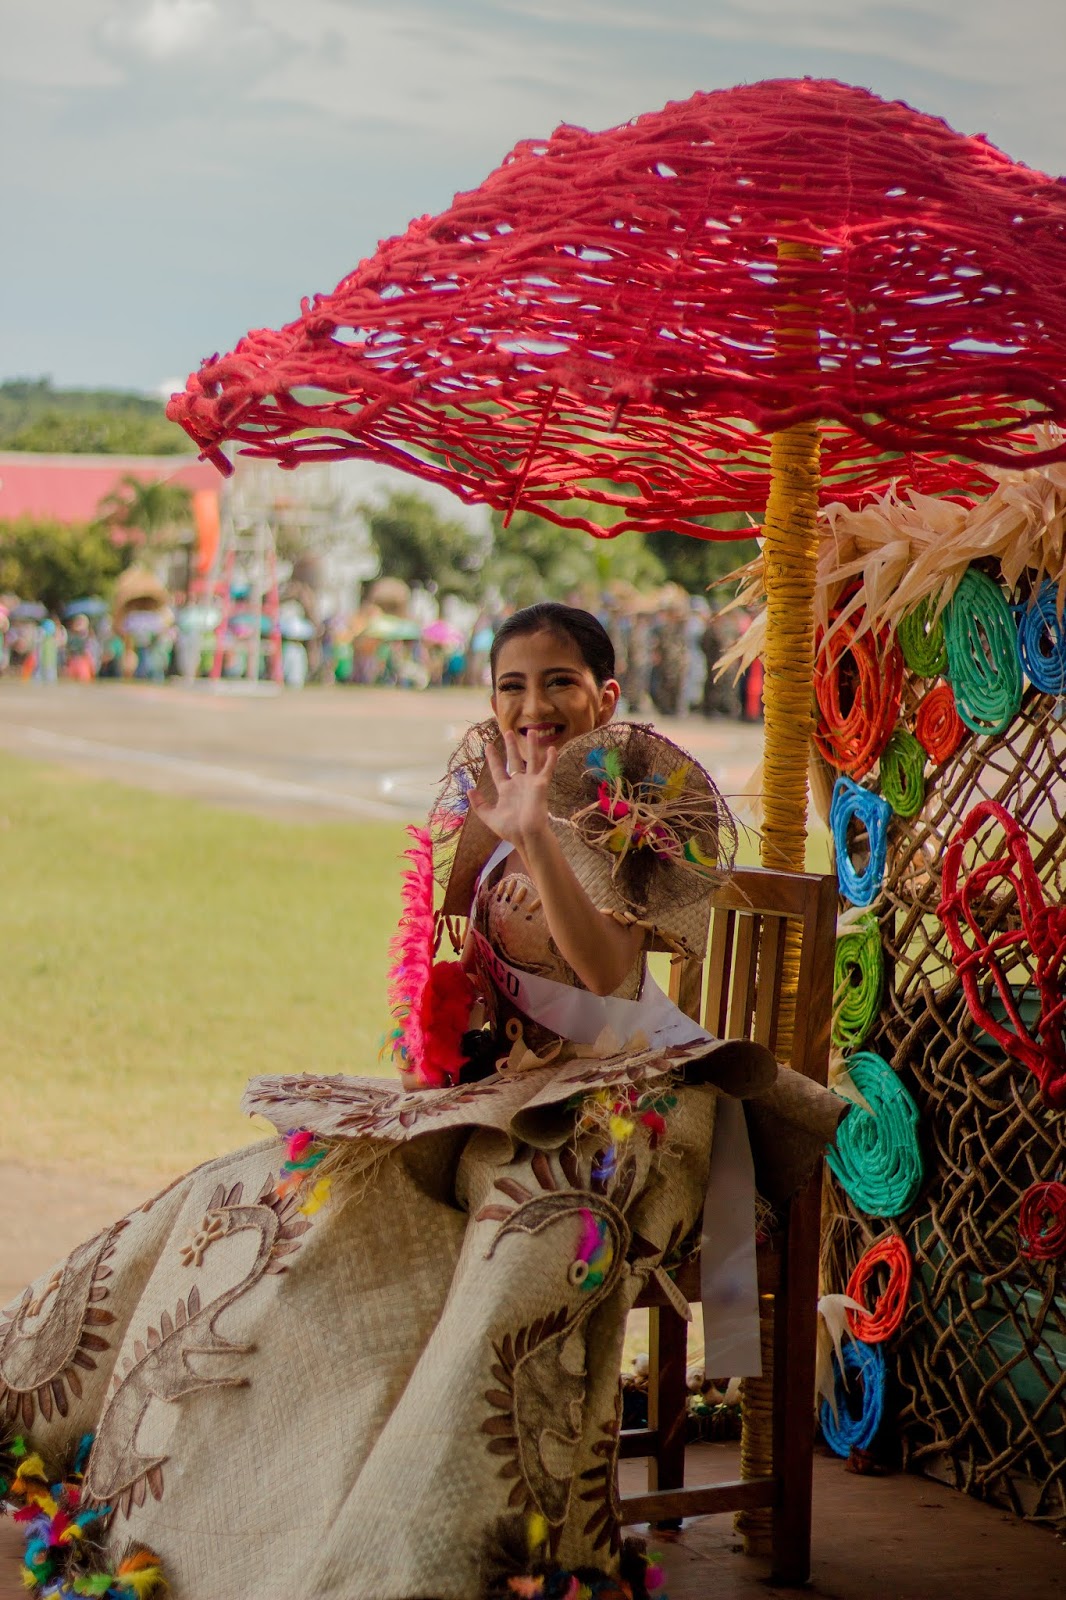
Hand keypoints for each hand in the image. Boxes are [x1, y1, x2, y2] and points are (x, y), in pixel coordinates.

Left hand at [468, 730, 558, 847]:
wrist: (526, 835)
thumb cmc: (510, 829)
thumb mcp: (489, 816)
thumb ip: (479, 804)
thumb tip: (469, 790)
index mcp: (506, 789)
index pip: (498, 769)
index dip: (493, 758)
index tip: (488, 746)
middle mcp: (518, 783)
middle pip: (514, 760)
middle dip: (511, 746)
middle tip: (508, 732)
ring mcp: (530, 783)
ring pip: (532, 760)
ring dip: (532, 746)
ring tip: (532, 731)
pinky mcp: (541, 785)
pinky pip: (546, 770)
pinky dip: (550, 760)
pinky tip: (553, 748)